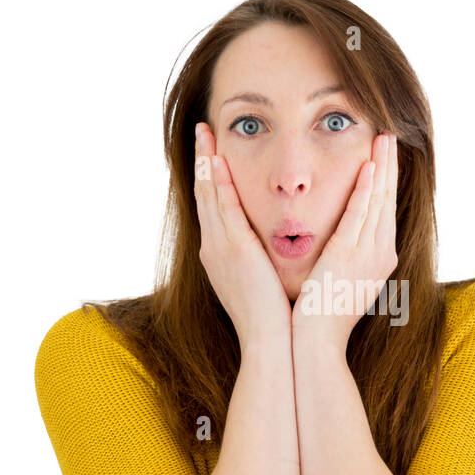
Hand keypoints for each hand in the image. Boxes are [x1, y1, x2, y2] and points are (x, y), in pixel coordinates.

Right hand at [193, 122, 292, 348]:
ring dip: (207, 161)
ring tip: (205, 132)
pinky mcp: (234, 250)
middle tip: (202, 130)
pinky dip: (220, 181)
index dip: (210, 178)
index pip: (214, 208)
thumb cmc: (272, 319)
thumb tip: (270, 250)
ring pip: (209, 194)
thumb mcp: (262, 283)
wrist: (269, 344)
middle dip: (202, 161)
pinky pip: (224, 207)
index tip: (211, 153)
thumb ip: (261, 262)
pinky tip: (218, 159)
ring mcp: (221, 248)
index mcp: (222, 255)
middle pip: (205, 194)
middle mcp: (214, 247)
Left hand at [292, 132, 398, 348]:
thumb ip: (345, 258)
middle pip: (388, 199)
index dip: (386, 180)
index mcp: (379, 259)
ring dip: (382, 166)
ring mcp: (368, 254)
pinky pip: (361, 215)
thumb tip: (341, 244)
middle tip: (390, 134)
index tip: (385, 155)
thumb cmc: (322, 316)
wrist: (316, 343)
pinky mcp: (349, 255)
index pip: (384, 210)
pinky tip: (370, 166)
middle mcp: (380, 254)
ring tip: (385, 138)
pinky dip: (367, 189)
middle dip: (390, 165)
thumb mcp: (341, 281)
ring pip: (379, 200)